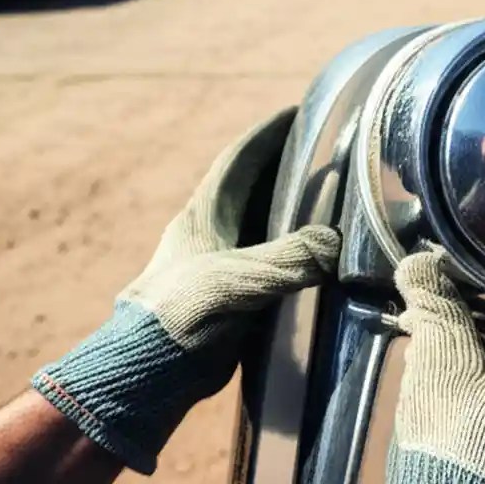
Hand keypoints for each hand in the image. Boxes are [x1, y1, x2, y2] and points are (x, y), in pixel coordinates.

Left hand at [31, 108, 338, 473]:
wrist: (150, 371)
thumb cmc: (187, 315)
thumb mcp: (243, 278)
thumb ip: (292, 257)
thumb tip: (335, 242)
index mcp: (203, 214)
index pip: (238, 160)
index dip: (266, 134)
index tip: (296, 112)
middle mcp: (206, 232)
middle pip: (249, 188)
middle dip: (282, 168)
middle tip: (322, 153)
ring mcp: (213, 264)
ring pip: (256, 225)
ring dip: (287, 211)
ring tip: (328, 202)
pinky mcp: (223, 296)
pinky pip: (263, 260)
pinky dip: (288, 251)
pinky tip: (314, 260)